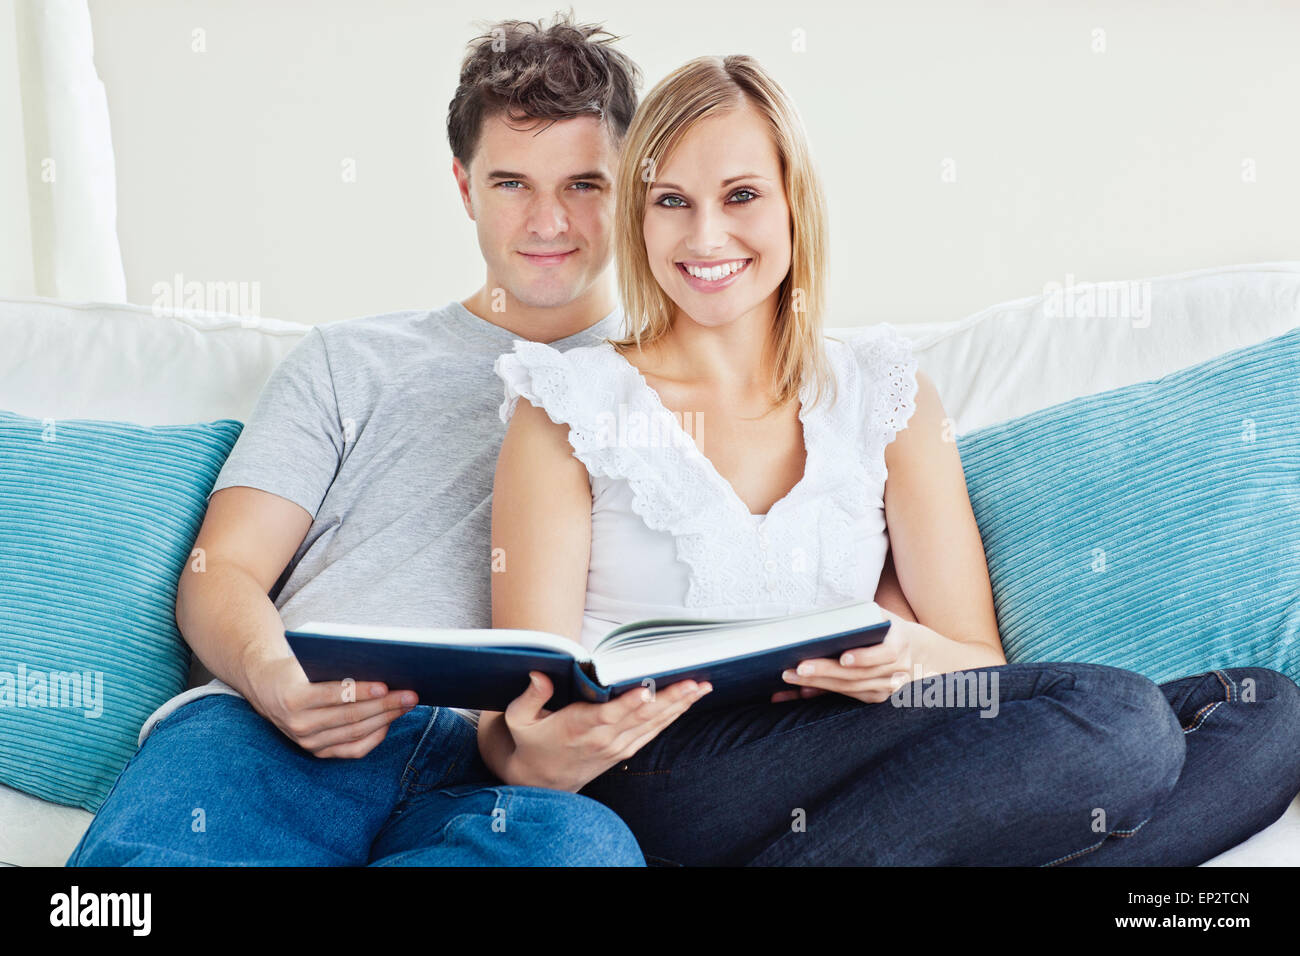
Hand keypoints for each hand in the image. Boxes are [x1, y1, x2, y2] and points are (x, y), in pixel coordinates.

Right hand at [248, 656, 417, 757]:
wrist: (267, 689)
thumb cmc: (296, 669)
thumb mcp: (307, 661)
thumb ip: (334, 666)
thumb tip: (380, 666)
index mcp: (293, 697)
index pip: (333, 696)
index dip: (361, 692)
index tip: (385, 685)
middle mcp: (298, 725)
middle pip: (350, 717)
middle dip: (384, 705)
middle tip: (409, 695)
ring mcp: (308, 743)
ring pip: (355, 733)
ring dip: (385, 719)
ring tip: (406, 705)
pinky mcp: (317, 752)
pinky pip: (353, 750)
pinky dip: (375, 736)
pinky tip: (390, 722)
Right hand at [497, 671, 711, 791]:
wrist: (540, 781)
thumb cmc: (531, 742)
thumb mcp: (519, 720)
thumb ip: (530, 696)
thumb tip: (540, 674)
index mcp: (577, 727)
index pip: (607, 714)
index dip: (628, 703)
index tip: (647, 690)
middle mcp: (602, 738)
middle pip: (641, 716)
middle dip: (670, 698)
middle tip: (694, 682)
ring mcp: (616, 745)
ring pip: (653, 723)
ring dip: (679, 705)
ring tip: (701, 687)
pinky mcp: (624, 749)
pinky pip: (652, 731)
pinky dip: (671, 716)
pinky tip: (687, 702)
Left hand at [772, 608, 917, 704]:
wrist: (914, 649)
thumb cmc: (886, 627)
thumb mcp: (879, 615)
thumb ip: (859, 618)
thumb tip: (823, 623)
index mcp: (900, 644)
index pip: (884, 654)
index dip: (865, 657)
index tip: (843, 658)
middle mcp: (897, 670)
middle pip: (859, 675)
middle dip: (827, 672)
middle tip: (799, 668)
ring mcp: (888, 688)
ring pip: (850, 688)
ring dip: (818, 684)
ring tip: (791, 676)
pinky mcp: (876, 697)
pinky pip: (847, 697)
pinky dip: (822, 693)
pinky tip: (799, 690)